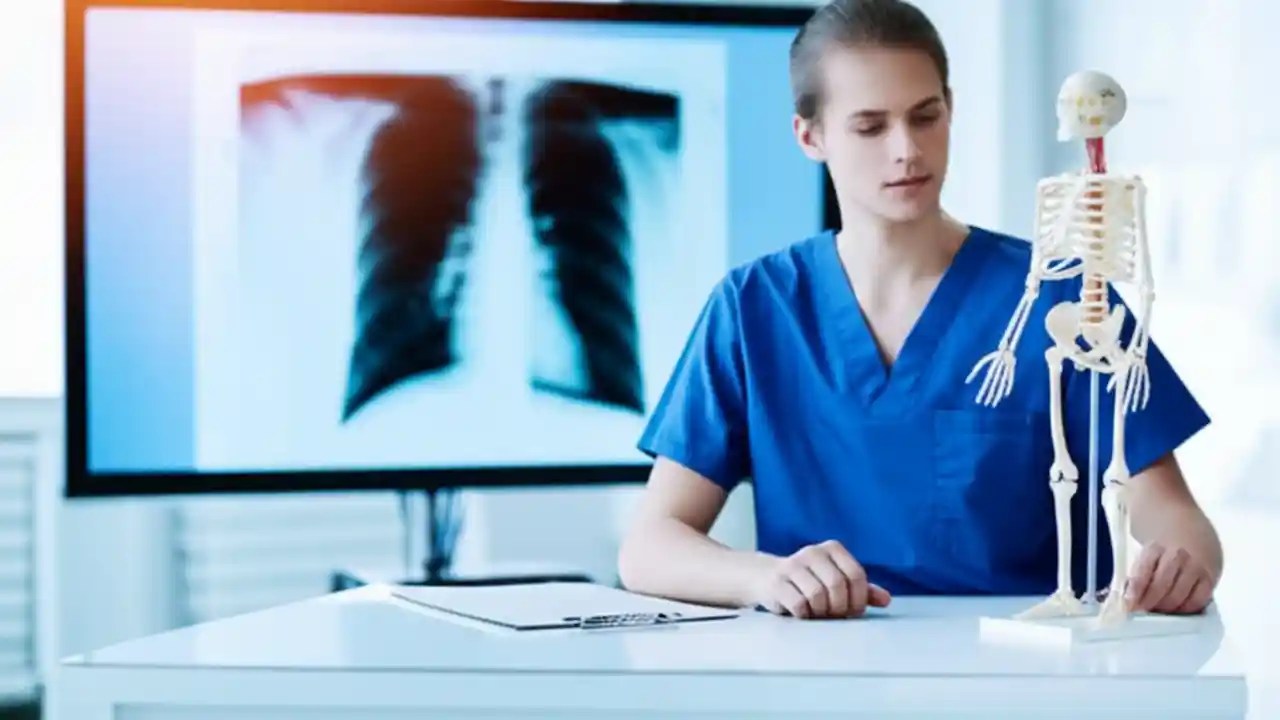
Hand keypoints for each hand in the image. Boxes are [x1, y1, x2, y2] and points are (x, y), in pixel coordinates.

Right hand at [750, 540, 890, 618]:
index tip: (853, 610)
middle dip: (840, 608)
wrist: (766, 578)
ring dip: (821, 612)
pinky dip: (805, 614)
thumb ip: (862, 590)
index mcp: (832, 548)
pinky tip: (802, 612)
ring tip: (818, 613)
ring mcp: (793, 565)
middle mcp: (813, 552)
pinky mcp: (777, 581)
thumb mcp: (836, 582)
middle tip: (835, 615)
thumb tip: (886, 599)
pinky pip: (799, 604)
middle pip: (838, 586)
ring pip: (818, 596)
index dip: (859, 599)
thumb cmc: (808, 582)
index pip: (856, 575)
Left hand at [1125, 542, 1214, 613]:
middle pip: (1161, 585)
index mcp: (1155, 548)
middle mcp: (1177, 556)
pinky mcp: (1211, 578)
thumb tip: (1129, 599)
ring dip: (1166, 609)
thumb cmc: (1164, 549)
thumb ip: (1139, 574)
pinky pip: (1198, 600)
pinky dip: (1187, 609)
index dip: (1135, 592)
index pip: (1142, 572)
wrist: (1191, 531)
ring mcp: (1196, 566)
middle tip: (1144, 613)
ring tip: (1159, 613)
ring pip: (1179, 595)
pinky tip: (1178, 611)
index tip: (1129, 607)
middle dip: (1150, 603)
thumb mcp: (1148, 554)